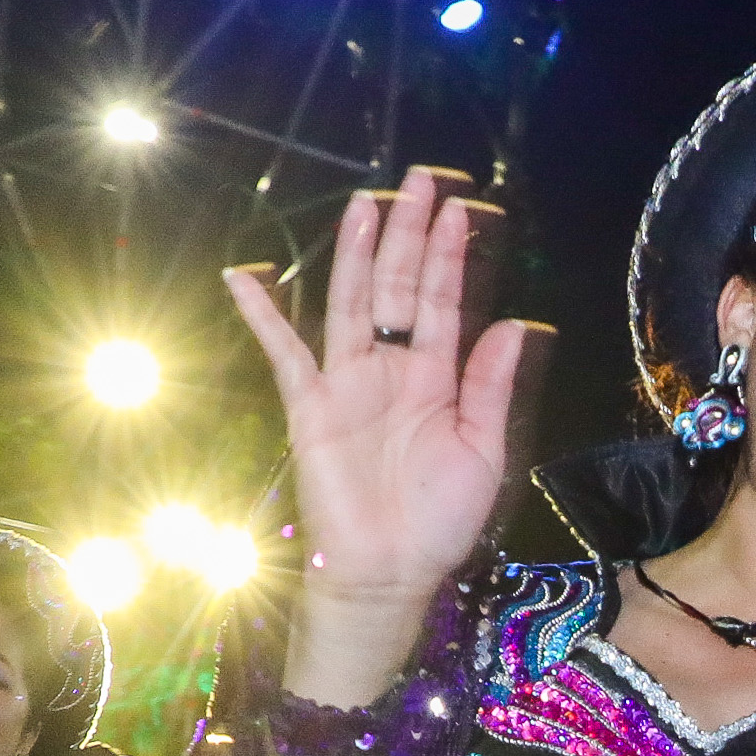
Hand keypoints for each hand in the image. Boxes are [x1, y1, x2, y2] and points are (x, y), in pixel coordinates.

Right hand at [224, 167, 549, 708]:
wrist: (391, 575)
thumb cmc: (439, 521)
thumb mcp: (481, 451)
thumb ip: (488, 386)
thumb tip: (512, 324)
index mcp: (434, 380)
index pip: (443, 304)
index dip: (450, 258)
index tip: (460, 209)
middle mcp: (390, 371)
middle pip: (400, 289)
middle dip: (411, 236)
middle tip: (422, 180)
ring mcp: (347, 385)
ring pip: (351, 305)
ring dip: (358, 255)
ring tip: (367, 206)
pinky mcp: (311, 408)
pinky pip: (284, 355)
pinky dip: (262, 317)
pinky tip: (242, 278)